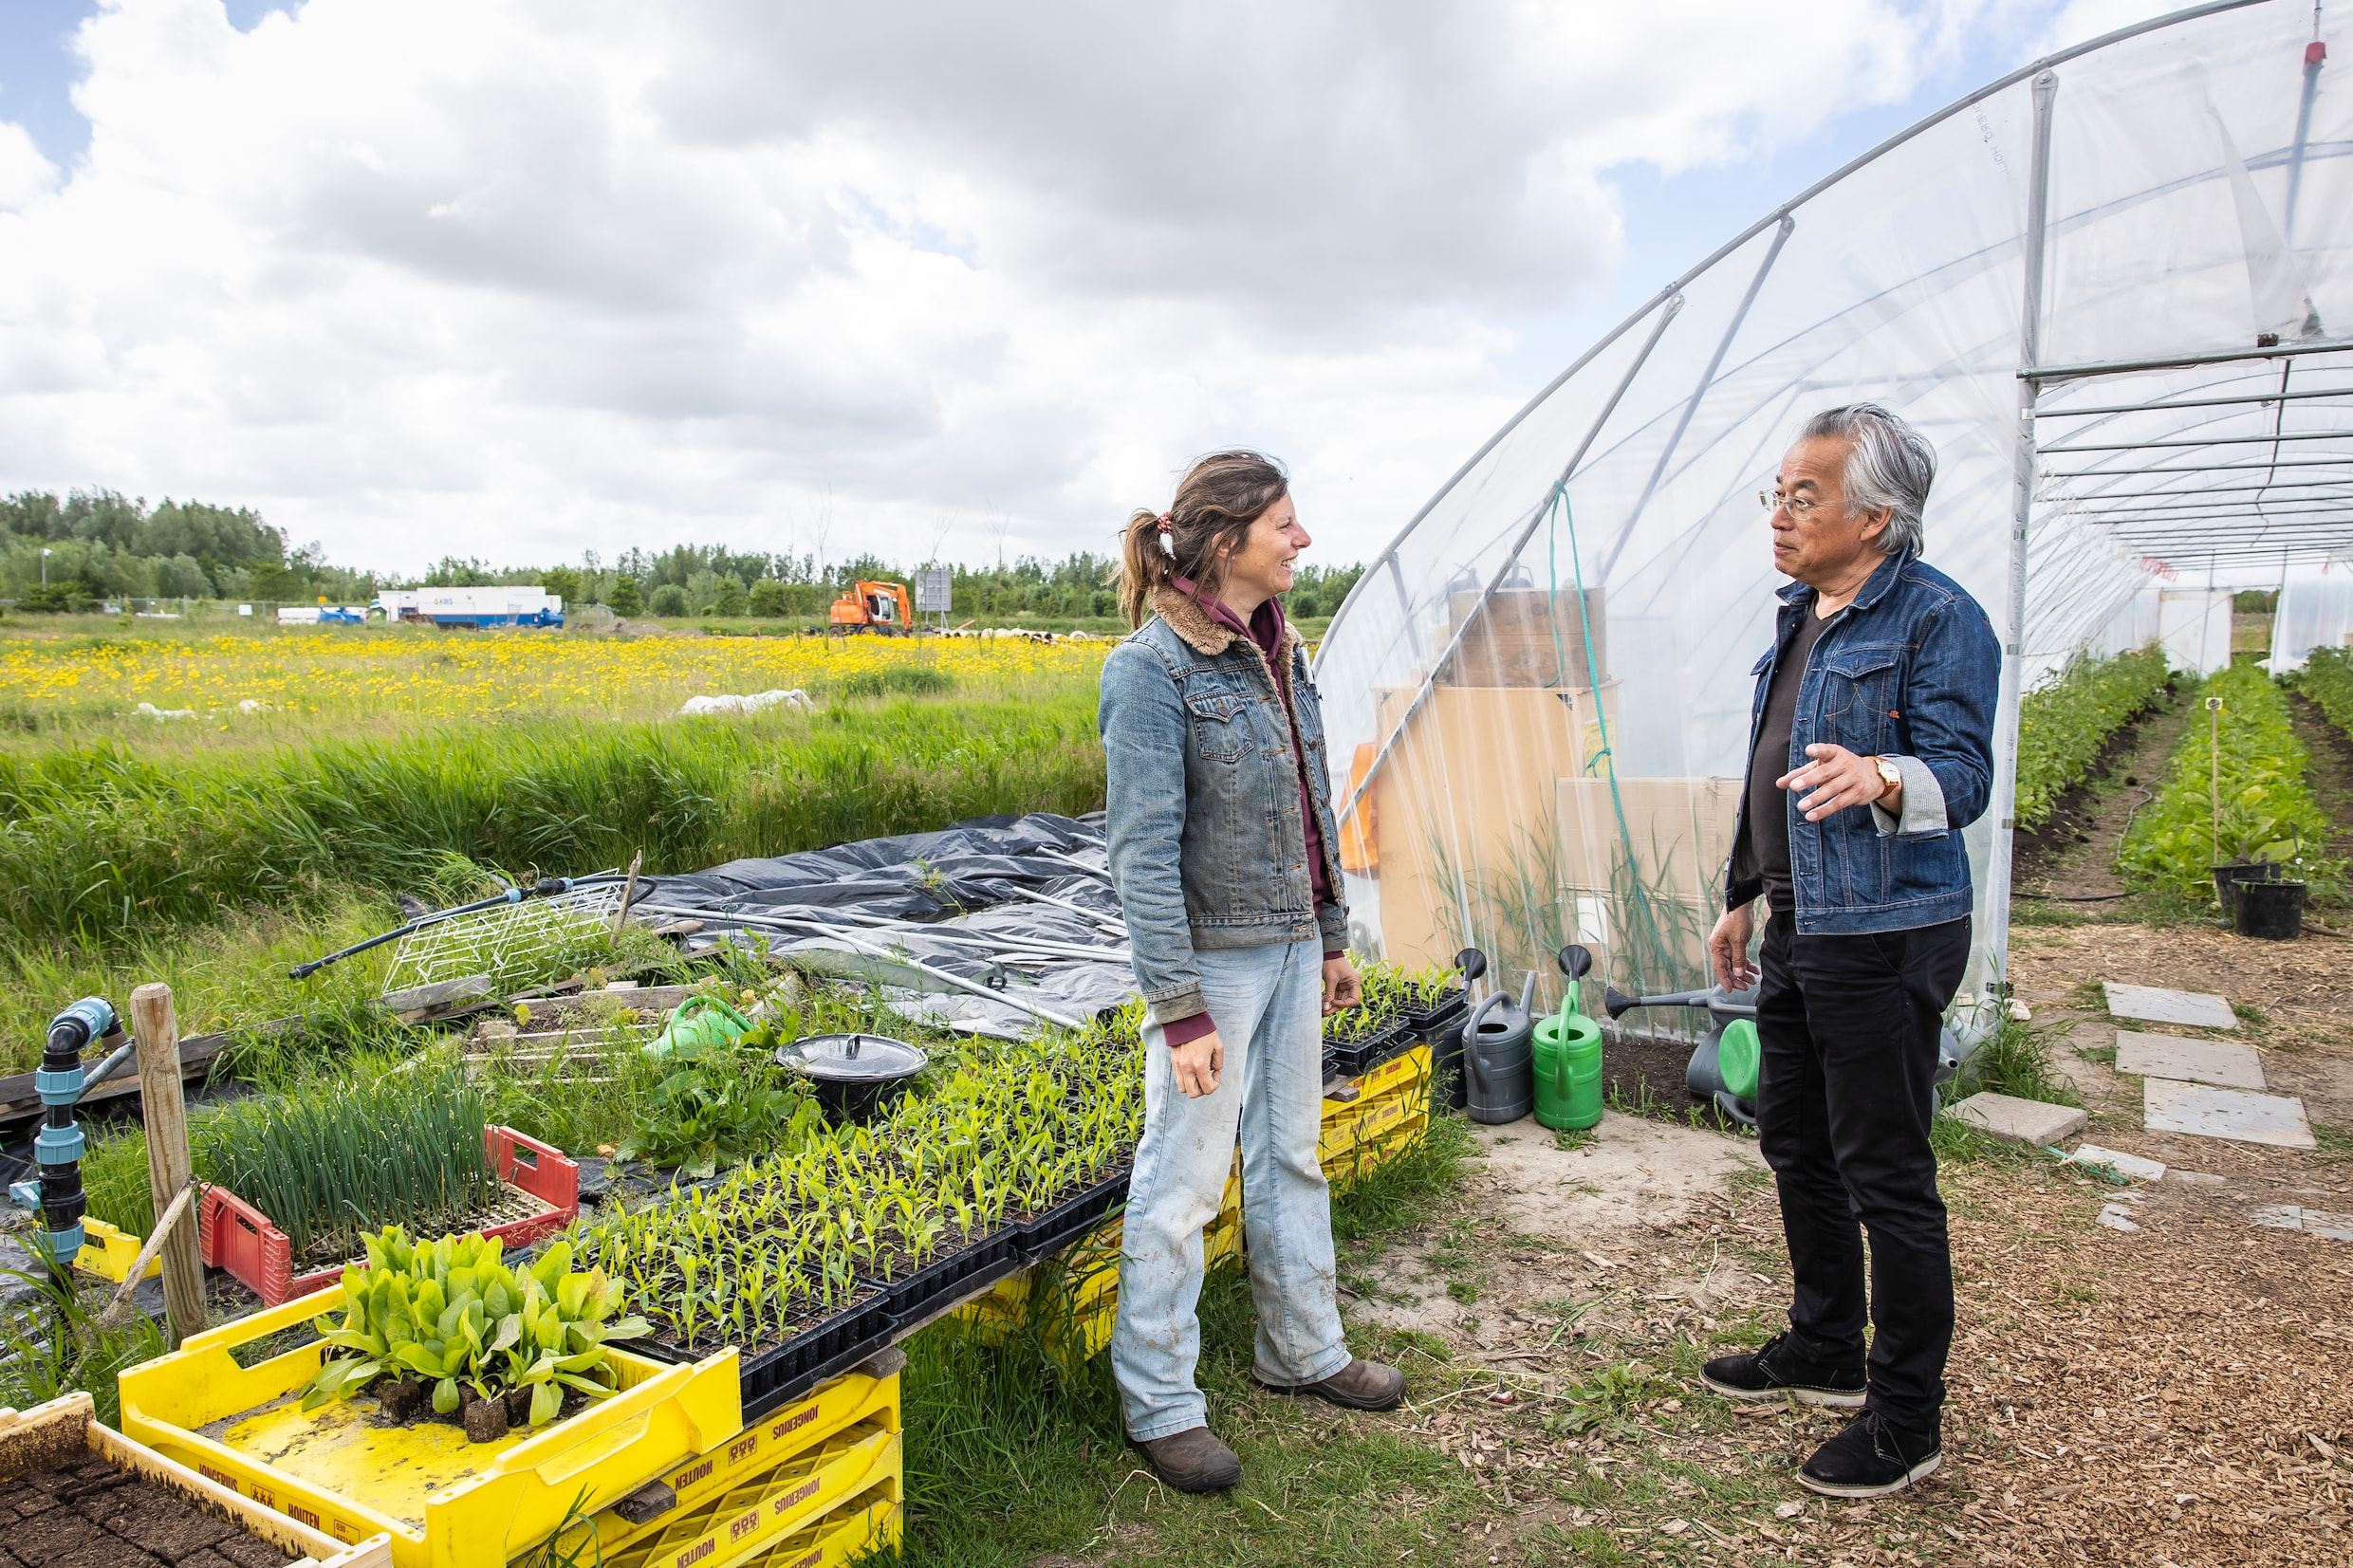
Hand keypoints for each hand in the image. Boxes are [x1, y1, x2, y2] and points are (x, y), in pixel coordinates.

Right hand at [1172, 1029, 1223, 1097]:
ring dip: (1193, 1086)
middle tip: (1208, 1078)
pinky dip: (1186, 1080)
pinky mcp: (1173, 1063)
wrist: (1185, 1020)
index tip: (1217, 1073)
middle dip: (1203, 1090)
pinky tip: (1192, 1069)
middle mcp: (1187, 1068)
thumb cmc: (1204, 1032)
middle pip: (1193, 1094)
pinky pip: (1178, 1079)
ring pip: (1183, 1089)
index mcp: (1200, 1065)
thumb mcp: (1218, 1046)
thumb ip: (1219, 1062)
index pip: (1207, 1089)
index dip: (1215, 1084)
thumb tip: (1214, 1070)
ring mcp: (1178, 1066)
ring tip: (1199, 1075)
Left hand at [1321, 954, 1361, 1015]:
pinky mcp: (1339, 986)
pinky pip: (1335, 997)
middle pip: (1346, 1001)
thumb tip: (1326, 1008)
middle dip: (1336, 1007)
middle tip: (1325, 1012)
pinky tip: (1323, 1005)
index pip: (1353, 999)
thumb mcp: (1330, 978)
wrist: (1327, 952)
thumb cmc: (1331, 962)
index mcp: (1355, 981)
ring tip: (1322, 1010)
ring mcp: (1345, 986)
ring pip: (1340, 1000)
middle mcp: (1352, 985)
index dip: (1344, 1004)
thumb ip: (1329, 994)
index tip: (1332, 1003)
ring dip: (1332, 1005)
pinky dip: (1329, 1001)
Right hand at [1708, 903, 1756, 991]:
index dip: (1725, 980)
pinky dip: (1746, 963)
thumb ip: (1739, 958)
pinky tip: (1754, 969)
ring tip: (1753, 980)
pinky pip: (1739, 956)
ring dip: (1743, 971)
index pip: (1720, 968)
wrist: (1741, 903)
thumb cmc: (1736, 919)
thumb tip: (1738, 973)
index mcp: (1716, 947)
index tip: (1731, 990)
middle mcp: (1720, 948)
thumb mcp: (1739, 941)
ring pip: (1734, 963)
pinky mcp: (1734, 942)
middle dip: (1737, 978)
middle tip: (1747, 987)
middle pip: (1727, 967)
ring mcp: (1727, 945)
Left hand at [1778, 743, 1893, 822]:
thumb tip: (1778, 783)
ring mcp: (1853, 778)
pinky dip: (1825, 810)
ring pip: (1833, 789)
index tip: (1809, 750)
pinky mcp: (1857, 793)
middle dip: (1810, 779)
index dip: (1819, 750)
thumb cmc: (1839, 768)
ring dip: (1816, 798)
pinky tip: (1811, 816)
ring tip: (1801, 806)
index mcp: (1835, 753)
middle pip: (1826, 772)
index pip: (1827, 750)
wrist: (1873, 776)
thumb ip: (1800, 773)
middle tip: (1794, 786)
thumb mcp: (1821, 766)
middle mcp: (1846, 764)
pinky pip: (1839, 803)